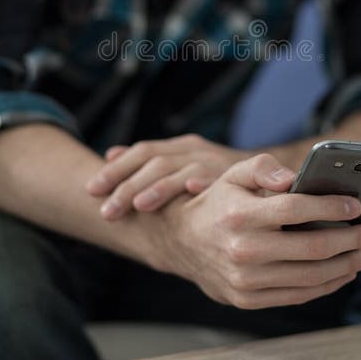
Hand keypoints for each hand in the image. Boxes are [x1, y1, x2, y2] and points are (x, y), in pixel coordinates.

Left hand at [85, 133, 243, 218]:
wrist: (268, 177)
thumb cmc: (216, 178)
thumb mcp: (181, 165)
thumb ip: (147, 162)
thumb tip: (108, 153)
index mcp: (179, 147)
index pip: (141, 151)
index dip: (115, 169)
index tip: (91, 190)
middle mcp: (194, 150)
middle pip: (154, 162)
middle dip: (128, 186)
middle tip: (107, 212)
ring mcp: (215, 161)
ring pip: (181, 169)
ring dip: (159, 188)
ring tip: (140, 206)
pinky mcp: (237, 175)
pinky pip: (219, 176)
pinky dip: (205, 182)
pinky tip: (193, 193)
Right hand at [158, 153, 360, 310]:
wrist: (181, 243)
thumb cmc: (218, 203)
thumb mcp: (233, 174)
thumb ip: (264, 167)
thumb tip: (297, 177)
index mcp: (239, 214)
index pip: (295, 210)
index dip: (330, 208)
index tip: (358, 206)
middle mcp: (242, 250)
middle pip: (312, 247)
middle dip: (354, 239)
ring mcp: (245, 280)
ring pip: (311, 276)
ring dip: (349, 264)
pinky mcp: (249, 300)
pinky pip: (299, 294)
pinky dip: (329, 283)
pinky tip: (347, 269)